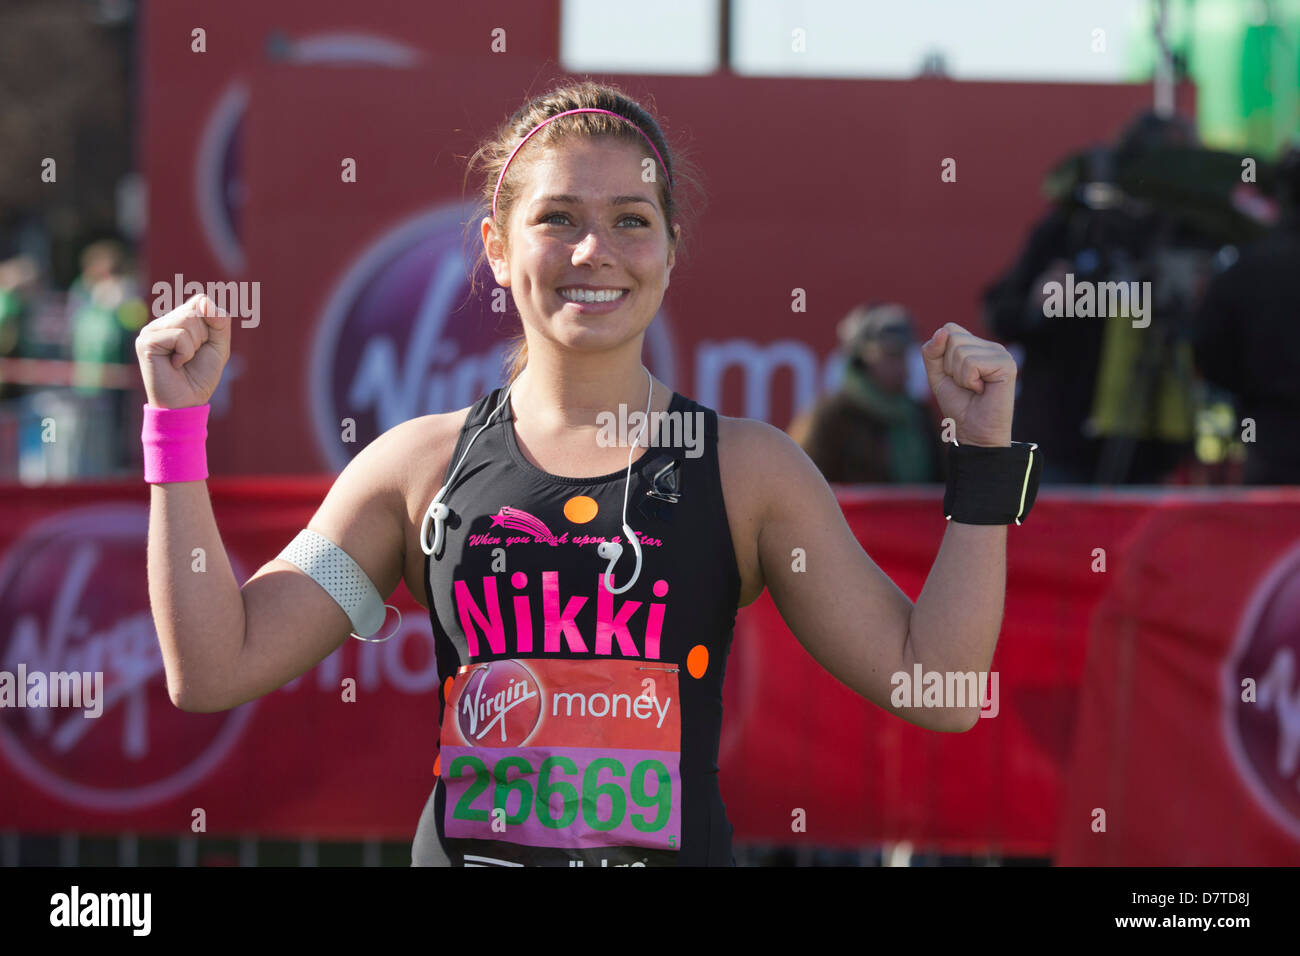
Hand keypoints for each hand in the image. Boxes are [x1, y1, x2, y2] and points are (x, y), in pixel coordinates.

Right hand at [135, 295, 231, 408]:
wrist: (187, 403)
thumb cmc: (201, 376)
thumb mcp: (219, 346)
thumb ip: (218, 321)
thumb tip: (203, 299)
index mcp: (176, 320)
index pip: (201, 302)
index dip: (212, 323)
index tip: (204, 345)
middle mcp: (161, 322)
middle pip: (195, 309)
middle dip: (204, 336)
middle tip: (192, 356)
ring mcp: (151, 330)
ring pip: (188, 320)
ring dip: (195, 345)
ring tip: (183, 360)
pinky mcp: (145, 341)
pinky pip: (179, 336)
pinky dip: (186, 352)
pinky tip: (175, 364)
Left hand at [920, 322, 1015, 446]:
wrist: (974, 431)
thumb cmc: (959, 405)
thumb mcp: (937, 375)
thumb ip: (932, 352)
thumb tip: (942, 331)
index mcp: (977, 346)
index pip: (949, 329)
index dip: (941, 354)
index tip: (952, 375)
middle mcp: (990, 346)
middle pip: (953, 338)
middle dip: (949, 366)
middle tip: (965, 384)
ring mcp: (1000, 353)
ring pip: (961, 351)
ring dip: (960, 376)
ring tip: (974, 388)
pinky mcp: (1007, 363)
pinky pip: (972, 363)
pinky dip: (969, 381)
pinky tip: (982, 390)